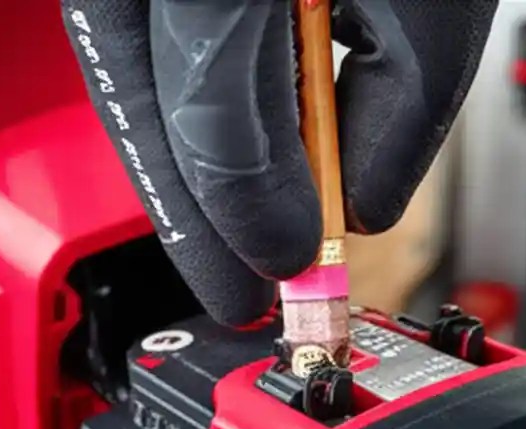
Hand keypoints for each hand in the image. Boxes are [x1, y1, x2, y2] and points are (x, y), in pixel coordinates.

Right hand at [60, 0, 498, 325]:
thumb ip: (403, 102)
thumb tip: (359, 202)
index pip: (212, 120)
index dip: (251, 214)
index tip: (287, 267)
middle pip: (143, 114)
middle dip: (192, 221)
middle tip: (235, 289)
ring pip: (123, 81)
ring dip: (173, 174)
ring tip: (222, 241)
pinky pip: (131, 42)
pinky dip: (171, 108)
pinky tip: (214, 153)